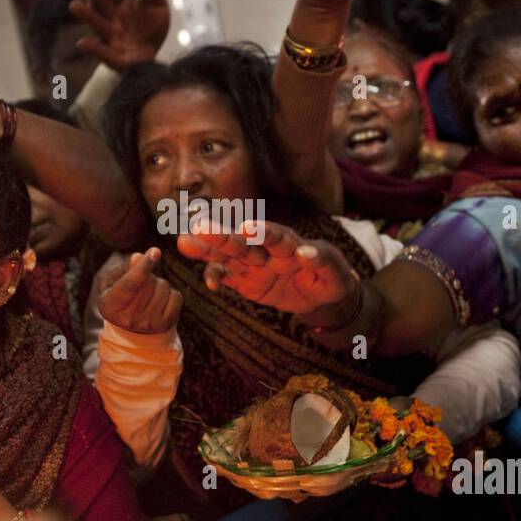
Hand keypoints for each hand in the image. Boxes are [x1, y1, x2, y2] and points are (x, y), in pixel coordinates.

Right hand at [70, 0, 170, 69]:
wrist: (150, 58)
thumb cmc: (151, 29)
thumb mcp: (158, 7)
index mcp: (122, 3)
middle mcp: (111, 18)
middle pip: (101, 3)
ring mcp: (109, 37)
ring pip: (96, 24)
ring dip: (86, 15)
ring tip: (74, 5)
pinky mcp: (110, 56)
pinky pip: (100, 52)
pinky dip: (92, 49)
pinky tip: (82, 43)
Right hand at [97, 248, 182, 334]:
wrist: (129, 322)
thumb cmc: (120, 294)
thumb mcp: (114, 280)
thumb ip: (125, 268)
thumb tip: (137, 257)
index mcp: (110, 306)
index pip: (130, 284)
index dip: (143, 266)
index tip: (155, 251)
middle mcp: (128, 319)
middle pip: (150, 283)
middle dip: (149, 275)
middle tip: (142, 282)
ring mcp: (147, 325)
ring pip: (164, 288)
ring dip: (159, 283)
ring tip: (149, 291)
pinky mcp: (164, 325)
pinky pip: (176, 297)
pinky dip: (171, 293)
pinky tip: (160, 298)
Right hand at [176, 219, 356, 316]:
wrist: (320, 295)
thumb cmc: (330, 276)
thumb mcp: (335, 270)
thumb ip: (321, 259)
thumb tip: (305, 250)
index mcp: (289, 243)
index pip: (275, 236)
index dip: (262, 231)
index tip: (247, 227)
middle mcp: (266, 250)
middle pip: (243, 242)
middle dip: (222, 235)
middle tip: (200, 225)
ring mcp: (253, 265)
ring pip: (228, 255)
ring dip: (208, 250)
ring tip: (184, 242)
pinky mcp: (246, 281)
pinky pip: (227, 278)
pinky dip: (217, 278)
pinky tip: (210, 283)